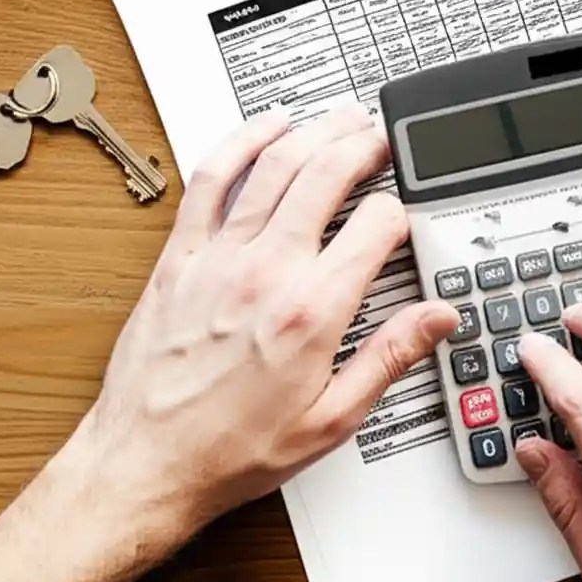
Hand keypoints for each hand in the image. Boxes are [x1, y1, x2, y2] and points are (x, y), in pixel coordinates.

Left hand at [0, 104, 459, 581]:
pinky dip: (239, 142)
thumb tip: (434, 318)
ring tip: (339, 119)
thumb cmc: (231, 450)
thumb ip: (389, 358)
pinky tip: (263, 128)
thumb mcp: (331, 420)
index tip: (405, 215)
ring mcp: (217, 257)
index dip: (401, 212)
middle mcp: (265, 272)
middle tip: (382, 136)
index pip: (375, 226)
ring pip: (273, 165)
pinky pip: (210, 180)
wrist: (147, 461)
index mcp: (311, 312)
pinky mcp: (179, 257)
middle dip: (363, 145)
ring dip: (312, 132)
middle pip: (326, 175)